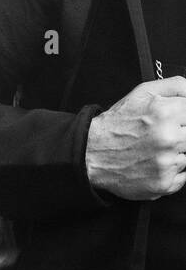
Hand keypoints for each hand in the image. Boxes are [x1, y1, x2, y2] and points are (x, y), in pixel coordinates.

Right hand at [85, 77, 185, 199]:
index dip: (183, 118)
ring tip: (154, 150)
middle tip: (162, 136)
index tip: (176, 122)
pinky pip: (183, 176)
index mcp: (165, 113)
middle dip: (180, 135)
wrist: (92, 153)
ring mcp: (167, 163)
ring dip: (176, 153)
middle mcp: (168, 138)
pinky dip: (172, 171)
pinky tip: (154, 164)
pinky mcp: (164, 183)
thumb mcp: (143, 92)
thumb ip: (177, 86)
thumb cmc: (117, 124)